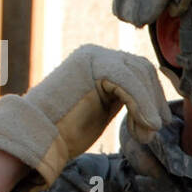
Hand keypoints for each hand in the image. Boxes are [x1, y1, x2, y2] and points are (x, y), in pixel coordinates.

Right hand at [0, 44, 169, 191]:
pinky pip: (131, 82)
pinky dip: (143, 105)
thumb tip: (155, 111)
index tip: (156, 124)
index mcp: (97, 61)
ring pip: (139, 75)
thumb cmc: (65, 132)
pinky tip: (148, 125)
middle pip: (142, 68)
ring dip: (149, 106)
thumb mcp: (102, 109)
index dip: (153, 97)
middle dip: (154, 100)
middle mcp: (96, 53)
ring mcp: (95, 57)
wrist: (35, 138)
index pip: (138, 71)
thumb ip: (123, 99)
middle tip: (153, 130)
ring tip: (145, 134)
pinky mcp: (94, 68)